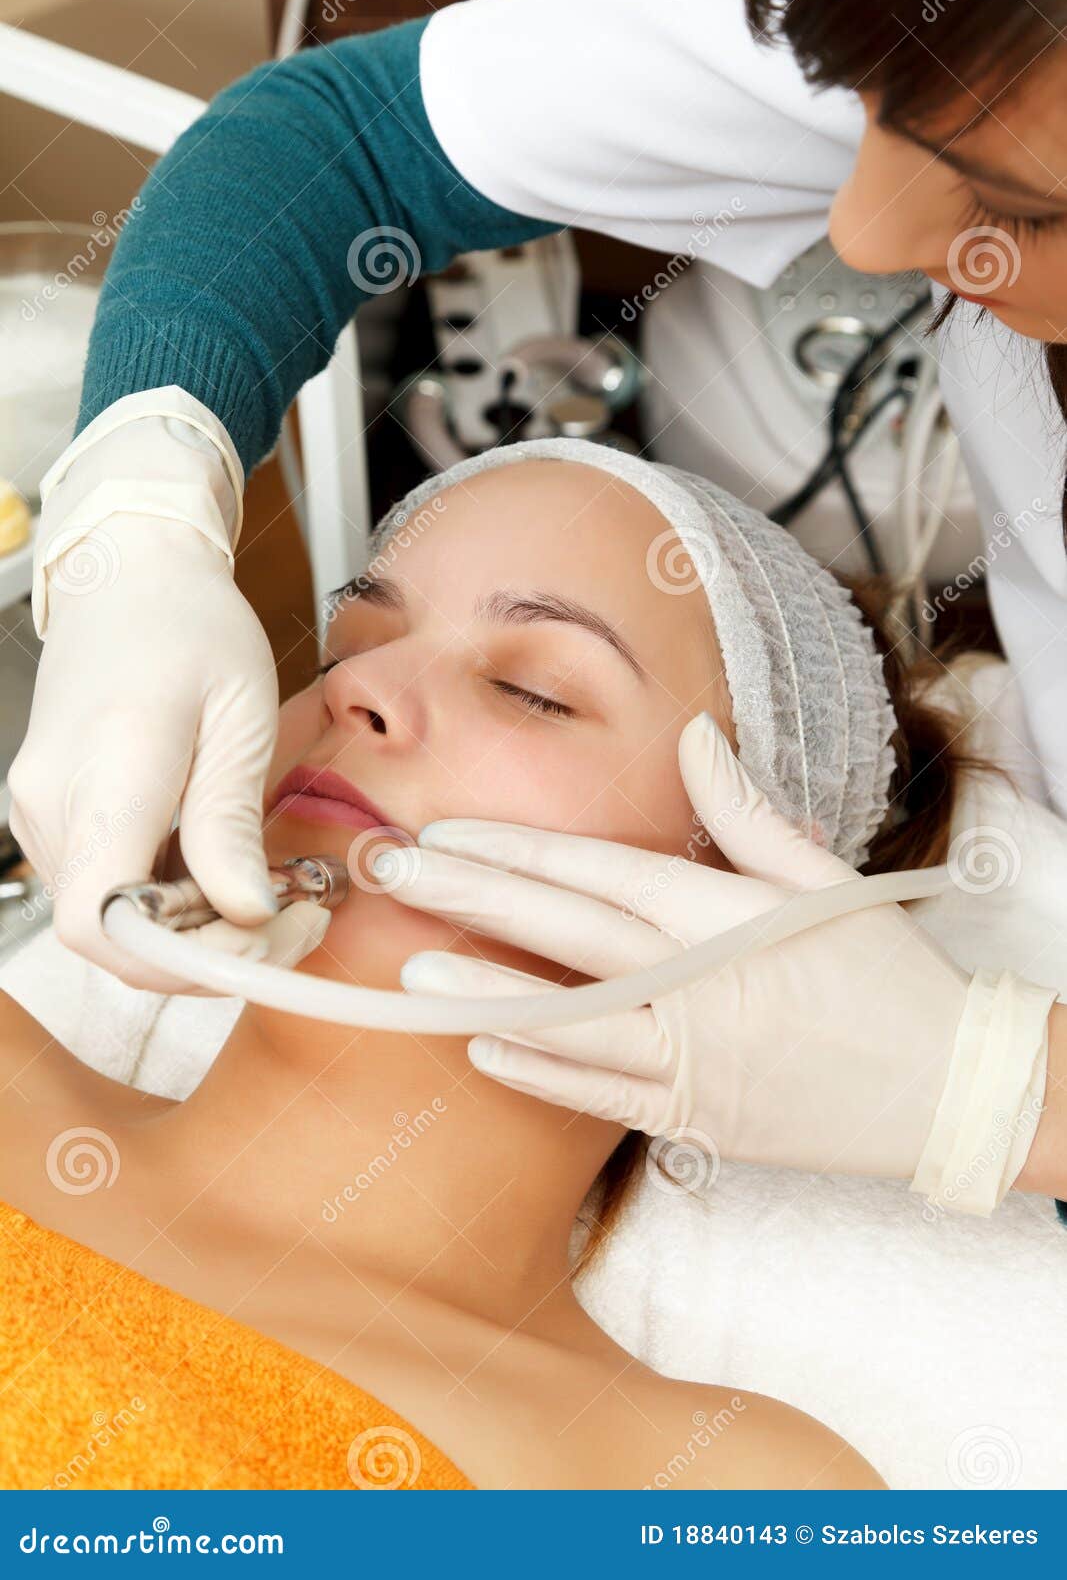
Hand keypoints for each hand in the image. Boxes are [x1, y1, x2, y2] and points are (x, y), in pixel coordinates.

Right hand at [9, 511, 285, 990]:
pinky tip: (223, 870)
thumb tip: (247, 915)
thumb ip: (231, 822)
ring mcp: (42, 811)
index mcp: (105, 771)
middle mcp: (53, 802)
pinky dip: (168, 900)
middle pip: (111, 934)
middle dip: (207, 953)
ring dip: (193, 930)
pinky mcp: (53, 814)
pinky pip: (107, 885)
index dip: (179, 962)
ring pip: (110, 919)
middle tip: (296, 922)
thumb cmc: (192, 629)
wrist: (130, 576)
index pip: (105, 919)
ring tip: (274, 894)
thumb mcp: (239, 718)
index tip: (261, 942)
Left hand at [395, 714, 1047, 1199]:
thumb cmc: (883, 972)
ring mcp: (694, 1060)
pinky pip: (602, 1098)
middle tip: (397, 876)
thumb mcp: (821, 877)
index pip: (600, 873)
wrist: (949, 1087)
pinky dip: (543, 1074)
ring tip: (412, 980)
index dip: (517, 851)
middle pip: (567, 935)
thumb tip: (693, 737)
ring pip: (571, 1026)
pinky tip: (485, 1050)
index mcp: (725, 915)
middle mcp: (697, 985)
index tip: (449, 834)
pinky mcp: (697, 1119)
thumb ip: (743, 811)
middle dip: (474, 901)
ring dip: (487, 999)